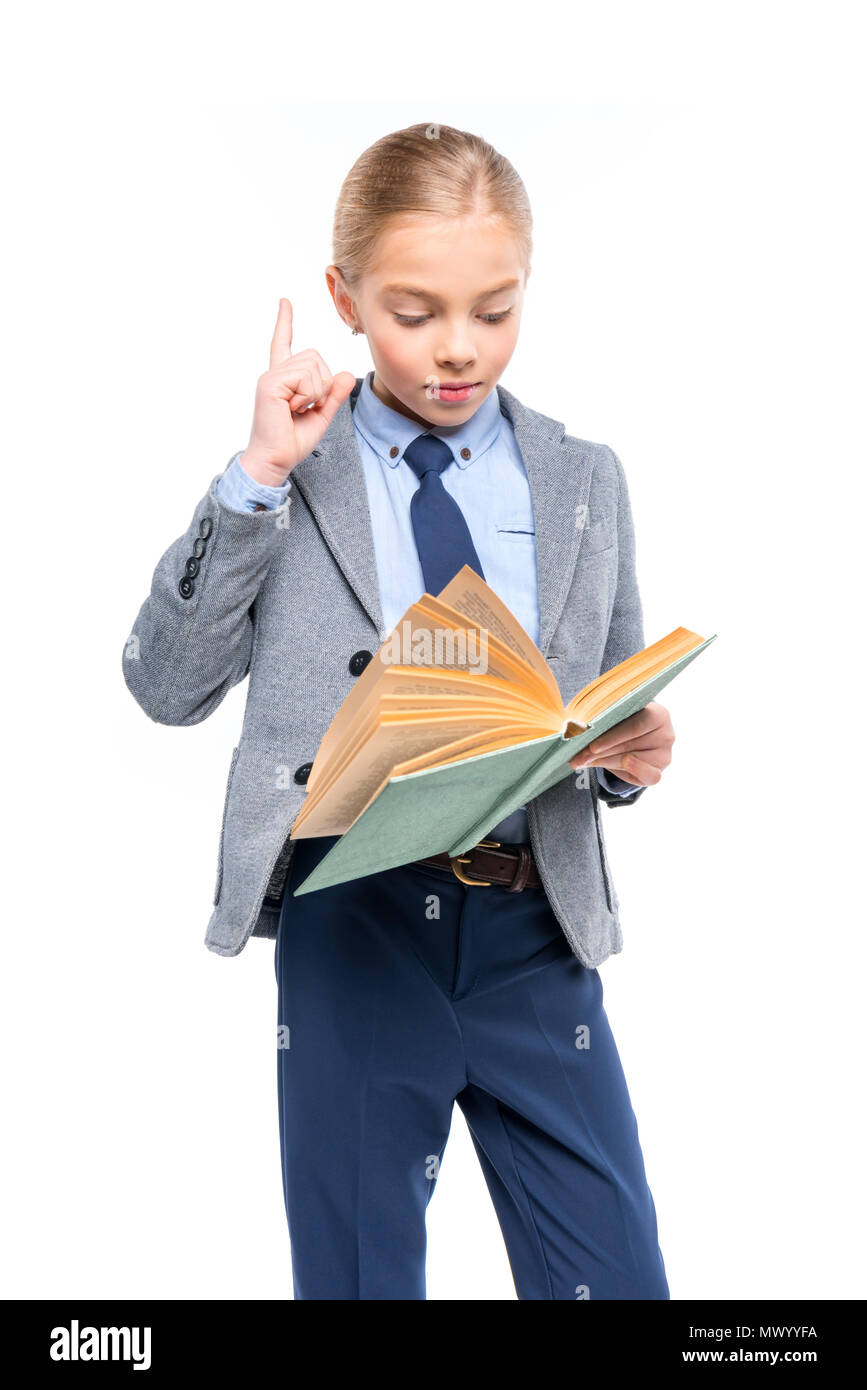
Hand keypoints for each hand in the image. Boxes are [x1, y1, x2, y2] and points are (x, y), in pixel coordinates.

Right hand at [240, 298, 356, 486]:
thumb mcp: (322, 416)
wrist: (275, 460)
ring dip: (316, 392)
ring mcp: (271, 377)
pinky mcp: (270, 384)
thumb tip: (345, 374)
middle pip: (315, 357)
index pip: (284, 343)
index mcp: (283, 378)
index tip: (285, 302)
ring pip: (313, 366)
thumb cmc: (292, 441)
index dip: (285, 322)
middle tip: (308, 407)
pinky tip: (293, 409)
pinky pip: (305, 378)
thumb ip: (334, 395)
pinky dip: (308, 396)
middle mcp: (275, 373)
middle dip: (322, 384)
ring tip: (299, 409)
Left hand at [569, 701, 674, 786]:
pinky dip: (625, 774)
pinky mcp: (658, 771)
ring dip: (604, 762)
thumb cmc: (625, 722)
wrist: (637, 736)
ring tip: (583, 761)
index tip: (591, 746)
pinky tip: (607, 769)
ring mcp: (665, 754)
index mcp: (660, 714)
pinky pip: (646, 778)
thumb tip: (576, 730)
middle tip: (578, 758)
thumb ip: (605, 721)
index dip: (613, 737)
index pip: (636, 726)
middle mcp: (667, 735)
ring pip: (629, 761)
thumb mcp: (618, 716)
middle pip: (629, 745)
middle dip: (600, 752)